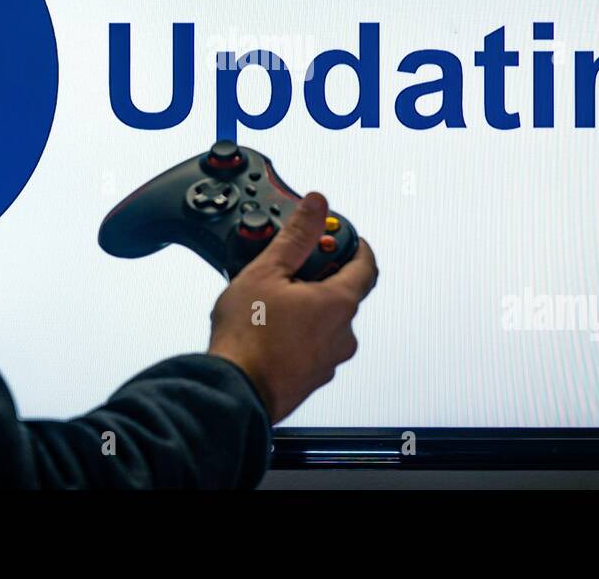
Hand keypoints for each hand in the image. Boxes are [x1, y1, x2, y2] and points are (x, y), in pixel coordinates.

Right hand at [207, 192, 376, 422]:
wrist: (233, 392)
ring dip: (307, 306)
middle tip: (290, 267)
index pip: (366, 265)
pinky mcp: (312, 379)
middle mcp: (343, 334)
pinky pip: (312, 345)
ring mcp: (329, 360)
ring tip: (270, 301)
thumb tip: (316, 205)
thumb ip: (296, 235)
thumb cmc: (247, 337)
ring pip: (326, 321)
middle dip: (320, 275)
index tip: (342, 236)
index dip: (355, 244)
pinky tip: (269, 330)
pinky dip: (298, 332)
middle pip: (343, 292)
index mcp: (340, 303)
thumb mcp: (267, 271)